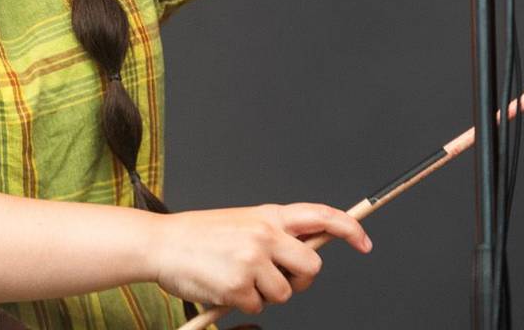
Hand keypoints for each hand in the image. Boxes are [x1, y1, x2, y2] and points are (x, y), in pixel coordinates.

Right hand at [148, 204, 371, 314]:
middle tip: (276, 278)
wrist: (159, 244)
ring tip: (236, 278)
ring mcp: (252, 261)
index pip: (320, 216)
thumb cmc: (198, 236)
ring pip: (285, 293)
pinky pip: (258, 307)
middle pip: (312, 266)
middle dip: (300, 278)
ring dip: (265, 294)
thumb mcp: (241, 222)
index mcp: (267, 216)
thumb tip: (305, 251)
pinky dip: (242, 303)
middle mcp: (264, 235)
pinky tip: (222, 285)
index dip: (348, 229)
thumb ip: (273, 233)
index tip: (364, 242)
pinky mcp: (239, 287)